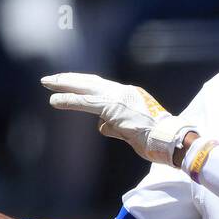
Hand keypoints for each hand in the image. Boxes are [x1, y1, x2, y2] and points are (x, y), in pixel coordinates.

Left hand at [42, 72, 195, 165]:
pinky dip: (69, 100)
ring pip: (86, 88)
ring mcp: (118, 98)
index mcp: (130, 96)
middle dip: (70, 79)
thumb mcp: (132, 131)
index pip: (101, 87)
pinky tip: (54, 100)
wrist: (170, 140)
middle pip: (91, 82)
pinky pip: (85, 102)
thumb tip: (102, 126)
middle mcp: (123, 92)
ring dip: (64, 85)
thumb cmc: (156, 139)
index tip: (69, 83)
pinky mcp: (113, 108)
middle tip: (51, 79)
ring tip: (47, 84)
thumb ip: (115, 126)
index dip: (83, 84)